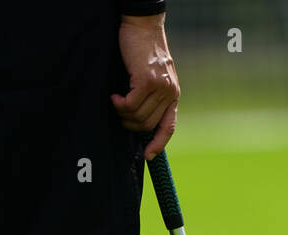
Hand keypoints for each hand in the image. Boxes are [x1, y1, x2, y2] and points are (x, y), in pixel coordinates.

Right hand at [111, 14, 179, 160]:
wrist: (143, 26)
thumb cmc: (143, 50)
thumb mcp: (153, 75)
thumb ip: (151, 95)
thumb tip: (137, 118)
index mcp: (173, 94)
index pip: (168, 126)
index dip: (158, 144)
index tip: (148, 156)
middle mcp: (170, 93)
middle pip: (147, 125)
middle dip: (130, 124)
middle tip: (119, 112)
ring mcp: (160, 88)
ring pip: (137, 117)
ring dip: (122, 113)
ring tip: (116, 101)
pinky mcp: (146, 81)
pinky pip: (130, 105)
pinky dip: (119, 104)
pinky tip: (114, 96)